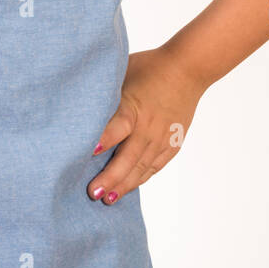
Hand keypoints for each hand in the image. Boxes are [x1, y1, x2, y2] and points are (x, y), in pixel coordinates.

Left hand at [86, 46, 204, 204]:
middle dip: (111, 177)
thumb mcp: (123, 73)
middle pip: (128, 157)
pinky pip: (154, 166)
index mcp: (134, 106)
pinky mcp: (172, 144)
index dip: (104, 140)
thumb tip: (80, 108)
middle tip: (93, 193)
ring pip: (141, 167)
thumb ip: (107, 94)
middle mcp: (149, 126)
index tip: (90, 153)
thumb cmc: (149, 67)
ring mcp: (162, 137)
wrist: (187, 69)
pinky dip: (140, 178)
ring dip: (124, 184)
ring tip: (107, 199)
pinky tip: (127, 188)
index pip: (117, 127)